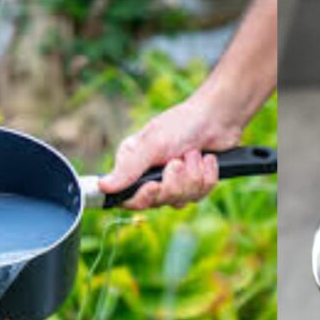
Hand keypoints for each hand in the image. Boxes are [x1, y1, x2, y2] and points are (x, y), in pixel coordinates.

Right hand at [99, 94, 242, 208]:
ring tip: (194, 154)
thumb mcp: (153, 144)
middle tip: (178, 160)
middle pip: (159, 201)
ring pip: (182, 200)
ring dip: (193, 175)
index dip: (143, 198)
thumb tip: (103, 186)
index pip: (129, 199)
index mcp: (135, 166)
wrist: (217, 117)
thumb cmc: (181, 124)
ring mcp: (175, 182)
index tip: (155, 186)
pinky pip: (201, 194)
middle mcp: (152, 176)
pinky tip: (207, 159)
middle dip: (174, 181)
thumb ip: (129, 168)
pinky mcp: (196, 185)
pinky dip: (207, 175)